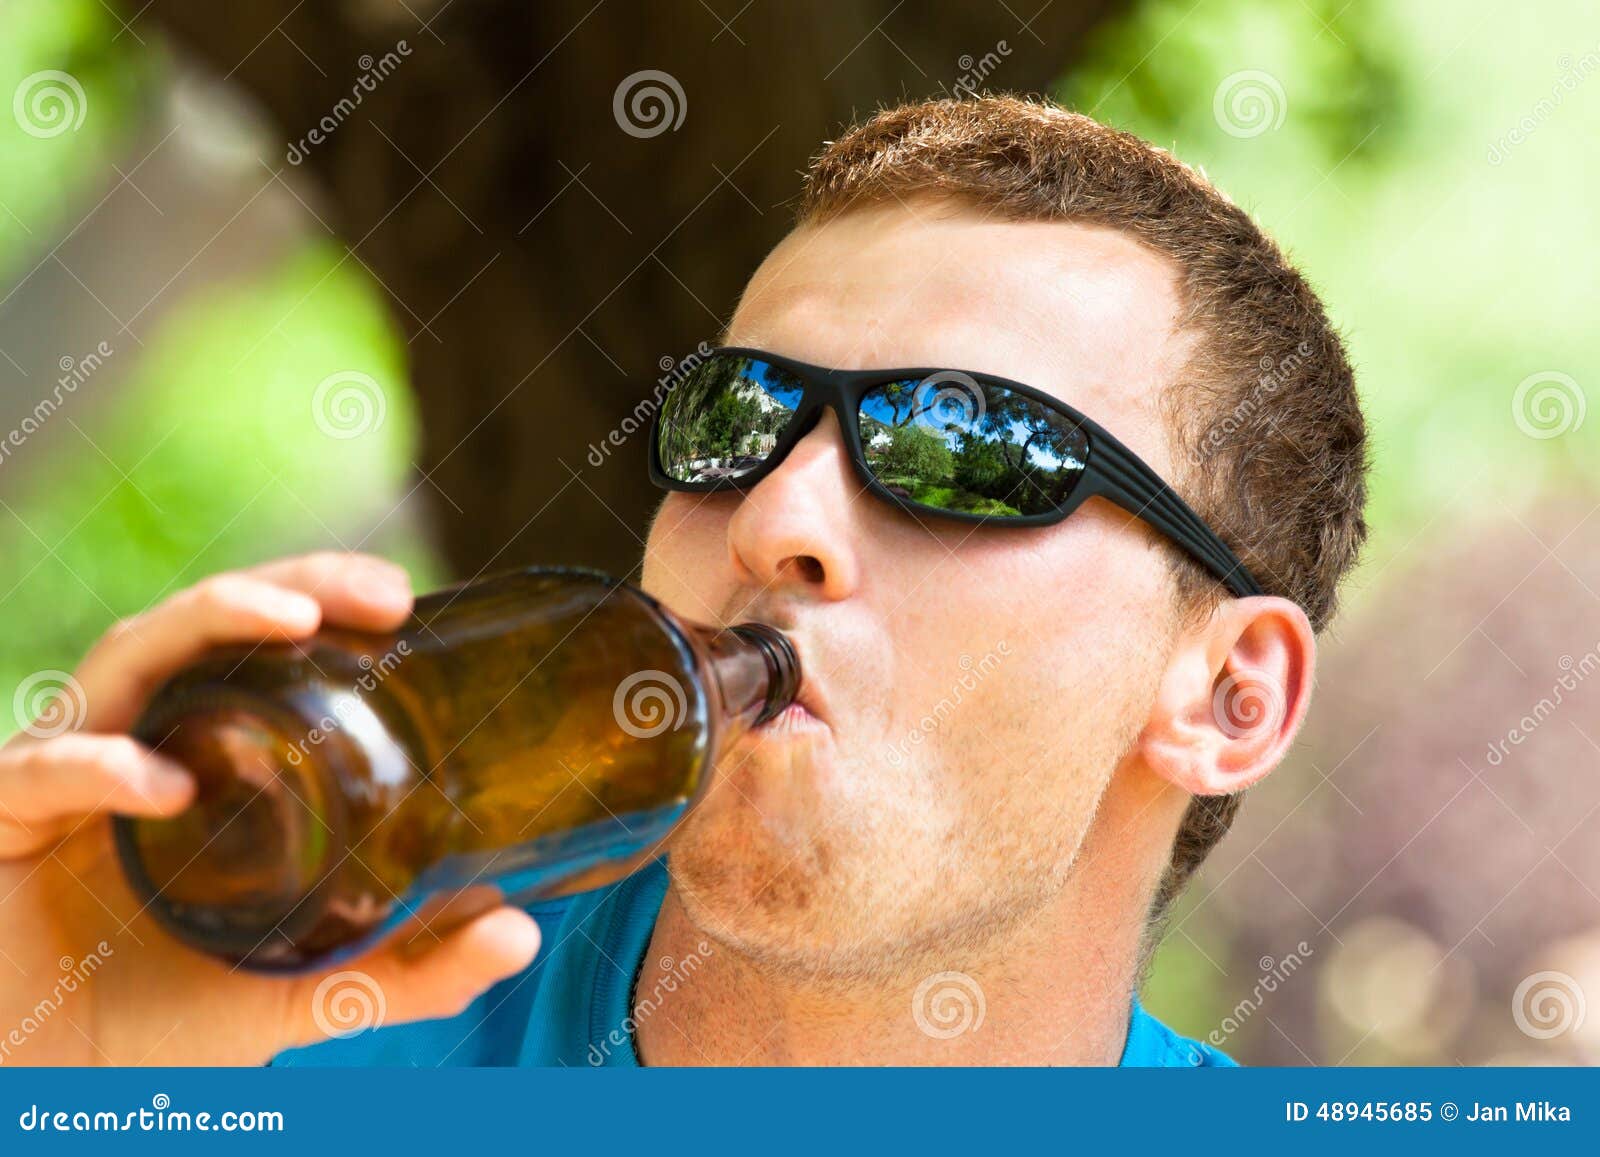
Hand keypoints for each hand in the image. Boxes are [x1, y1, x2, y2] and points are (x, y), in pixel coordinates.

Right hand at [0, 553, 540, 1065]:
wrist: (59, 1098)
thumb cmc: (168, 1026)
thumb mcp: (310, 992)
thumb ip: (410, 968)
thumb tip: (522, 935)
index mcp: (203, 760)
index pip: (260, 648)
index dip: (324, 600)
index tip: (406, 600)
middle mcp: (136, 747)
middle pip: (205, 627)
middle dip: (289, 583)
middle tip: (381, 591)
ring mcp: (65, 781)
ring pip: (124, 659)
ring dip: (207, 622)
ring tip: (291, 620)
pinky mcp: (1, 829)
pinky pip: (39, 775)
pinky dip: (99, 766)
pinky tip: (164, 782)